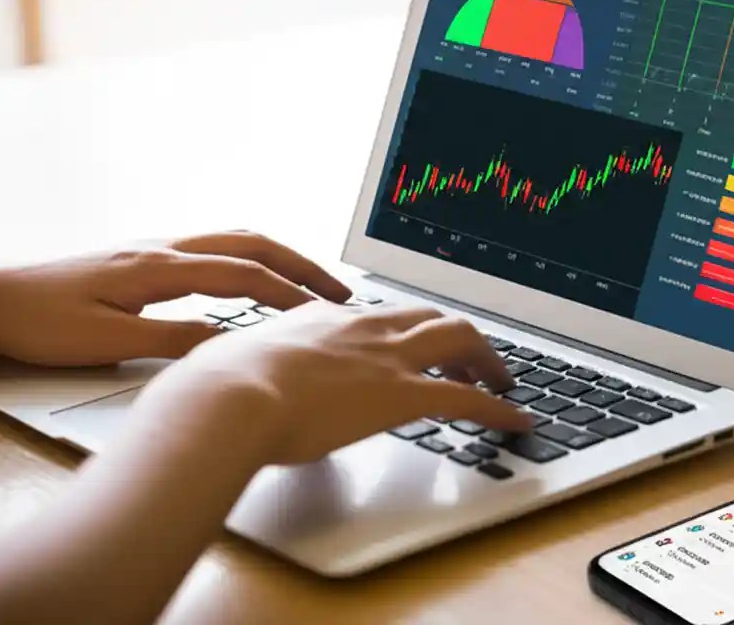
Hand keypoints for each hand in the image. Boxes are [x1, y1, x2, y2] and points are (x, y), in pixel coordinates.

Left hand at [0, 231, 350, 365]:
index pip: (244, 275)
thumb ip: (174, 341)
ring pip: (231, 240)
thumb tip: (230, 346)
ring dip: (275, 259)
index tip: (325, 315)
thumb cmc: (39, 321)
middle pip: (249, 243)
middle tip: (338, 289)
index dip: (291, 295)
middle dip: (299, 264)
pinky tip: (246, 286)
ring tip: (305, 284)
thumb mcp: (109, 344)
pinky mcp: (139, 261)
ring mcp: (150, 250)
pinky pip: (210, 251)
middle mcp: (161, 249)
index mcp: (159, 268)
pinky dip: (246, 262)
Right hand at [145, 301, 531, 463]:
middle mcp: (363, 328)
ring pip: (460, 338)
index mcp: (324, 319)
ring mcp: (386, 358)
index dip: (407, 326)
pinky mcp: (402, 394)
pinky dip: (500, 408)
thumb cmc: (216, 388)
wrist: (228, 399)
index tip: (414, 340)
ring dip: (487, 359)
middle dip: (458, 335)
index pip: (382, 313)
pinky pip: (469, 397)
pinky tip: (517, 421)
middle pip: (430, 315)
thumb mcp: (236, 365)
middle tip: (472, 360)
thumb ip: (253, 368)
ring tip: (501, 381)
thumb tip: (240, 381)